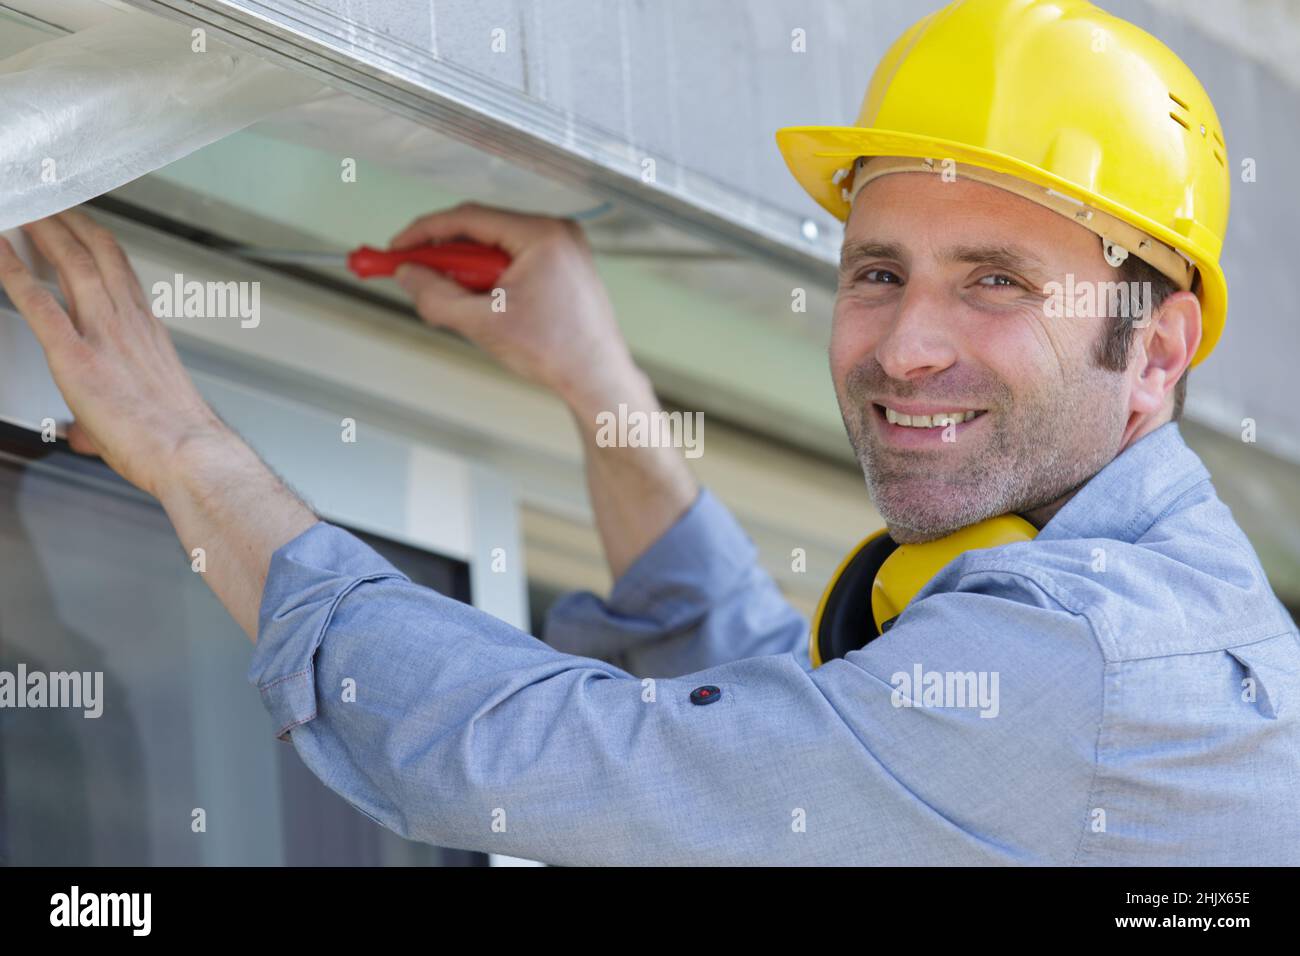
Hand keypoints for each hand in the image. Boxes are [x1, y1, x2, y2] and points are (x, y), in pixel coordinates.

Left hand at [0, 211, 226, 498]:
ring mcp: (103, 335)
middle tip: (50, 205)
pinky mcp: (75, 356)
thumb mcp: (144, 415)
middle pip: (97, 255)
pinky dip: (12, 272)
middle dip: (70, 224)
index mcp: (148, 333)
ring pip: (72, 264)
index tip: (84, 227)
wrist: (189, 454)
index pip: (121, 273)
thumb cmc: (176, 443)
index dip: (99, 242)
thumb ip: (101, 419)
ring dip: (46, 233)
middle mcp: (128, 323)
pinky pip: (36, 302)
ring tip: (28, 212)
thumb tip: (81, 434)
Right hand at [390, 202, 635, 409]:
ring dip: (470, 269)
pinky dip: (493, 277)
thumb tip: (407, 276)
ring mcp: (566, 247)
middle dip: (446, 254)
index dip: (425, 232)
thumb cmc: (557, 352)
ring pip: (499, 247)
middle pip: (483, 230)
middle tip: (413, 273)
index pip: (468, 218)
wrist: (597, 378)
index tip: (398, 246)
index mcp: (542, 235)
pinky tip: (485, 303)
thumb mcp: (482, 323)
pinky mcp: (567, 265)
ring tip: (457, 301)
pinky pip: (518, 259)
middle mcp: (558, 231)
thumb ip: (436, 296)